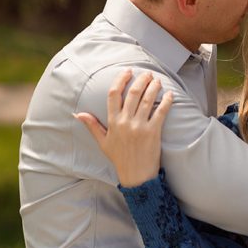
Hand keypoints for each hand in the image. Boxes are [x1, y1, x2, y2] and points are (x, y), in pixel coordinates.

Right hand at [75, 69, 172, 187]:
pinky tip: (169, 95)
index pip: (114, 95)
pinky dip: (166, 101)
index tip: (127, 71)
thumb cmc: (119, 158)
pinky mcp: (153, 132)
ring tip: (157, 80)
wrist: (136, 176)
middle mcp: (125, 122)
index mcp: (113, 122)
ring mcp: (140, 126)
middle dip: (141, 80)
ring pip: (147, 100)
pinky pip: (161, 112)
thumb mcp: (103, 142)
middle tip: (147, 74)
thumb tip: (78, 114)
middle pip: (133, 93)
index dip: (120, 80)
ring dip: (153, 87)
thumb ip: (92, 126)